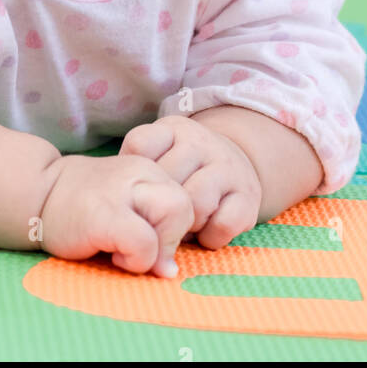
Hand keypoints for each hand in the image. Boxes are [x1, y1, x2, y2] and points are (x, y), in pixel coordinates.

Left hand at [118, 115, 262, 249]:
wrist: (236, 164)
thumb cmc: (185, 168)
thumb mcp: (161, 154)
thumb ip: (138, 170)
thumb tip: (118, 210)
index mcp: (172, 129)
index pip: (140, 145)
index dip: (134, 174)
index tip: (137, 190)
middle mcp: (201, 142)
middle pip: (166, 182)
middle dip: (158, 209)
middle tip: (159, 219)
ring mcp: (227, 167)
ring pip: (194, 205)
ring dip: (185, 226)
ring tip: (183, 226)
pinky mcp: (248, 196)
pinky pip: (222, 225)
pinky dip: (210, 237)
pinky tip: (206, 232)